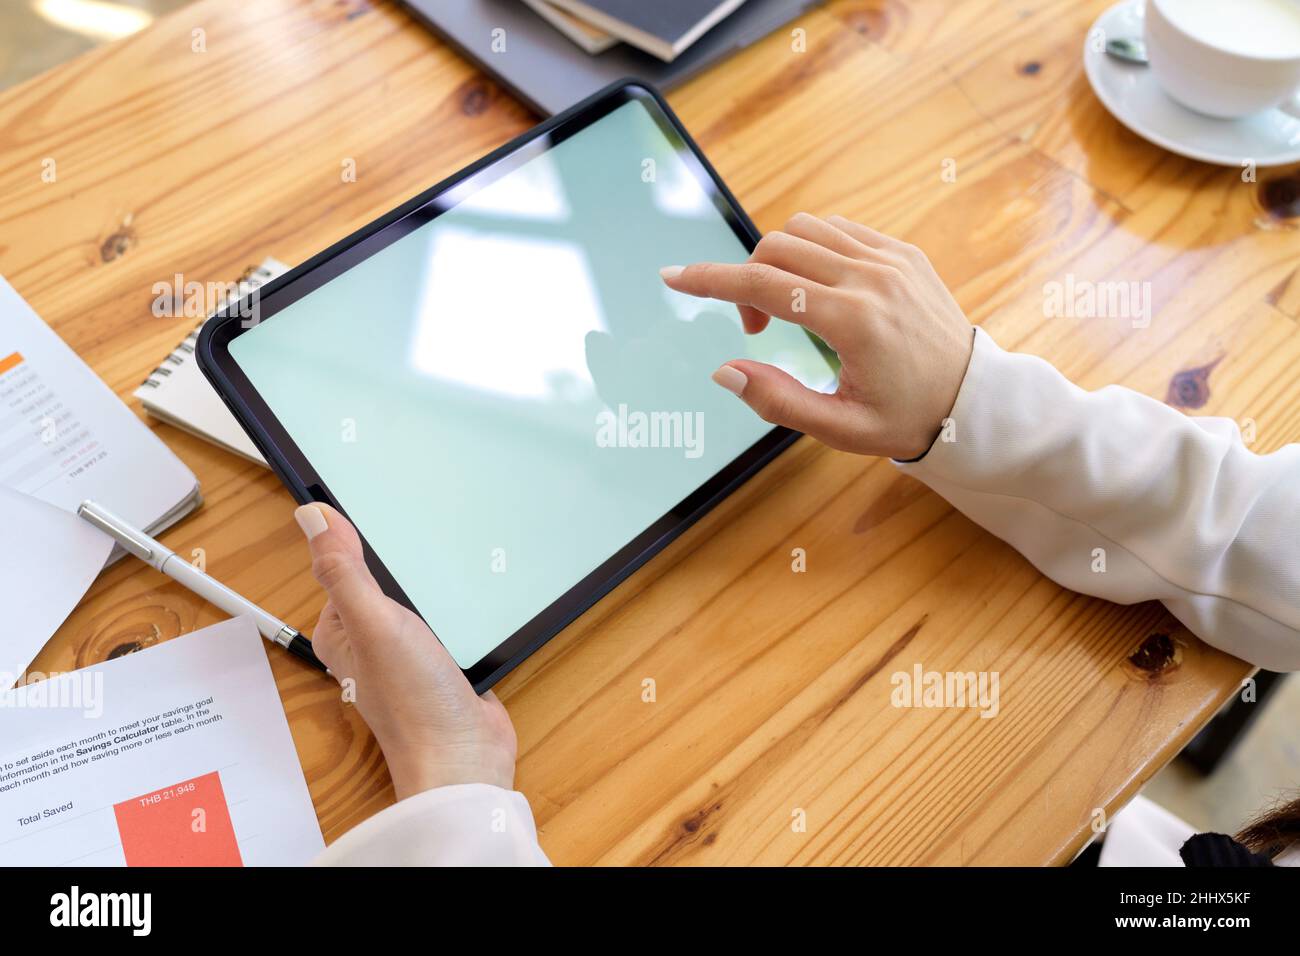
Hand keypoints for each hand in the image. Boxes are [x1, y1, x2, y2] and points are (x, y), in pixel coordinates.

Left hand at [293, 503, 516, 799]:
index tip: (368, 497)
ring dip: (435, 583)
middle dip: (400, 559)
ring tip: (448, 551)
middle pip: (382, 581)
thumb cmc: (413, 701)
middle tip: (417, 521)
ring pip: (418, 600)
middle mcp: (371, 642)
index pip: (339, 568)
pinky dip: (461, 608)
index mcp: (340, 632)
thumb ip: (344, 570)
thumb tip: (312, 516)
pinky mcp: (445, 663)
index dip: (353, 537)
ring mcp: (409, 654)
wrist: (465, 755)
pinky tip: (474, 596)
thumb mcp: (373, 622)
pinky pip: (449, 621)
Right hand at [660, 213, 973, 460]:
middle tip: (756, 330)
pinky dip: (811, 250)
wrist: (974, 399)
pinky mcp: (903, 252)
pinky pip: (838, 230)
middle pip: (777, 249)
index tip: (673, 277)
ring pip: (805, 230)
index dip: (710, 280)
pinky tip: (816, 289)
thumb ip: (778, 401)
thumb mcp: (841, 428)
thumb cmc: (908, 419)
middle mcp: (871, 278)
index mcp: (854, 321)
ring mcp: (890, 258)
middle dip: (746, 282)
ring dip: (777, 261)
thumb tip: (724, 370)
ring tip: (788, 308)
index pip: (763, 286)